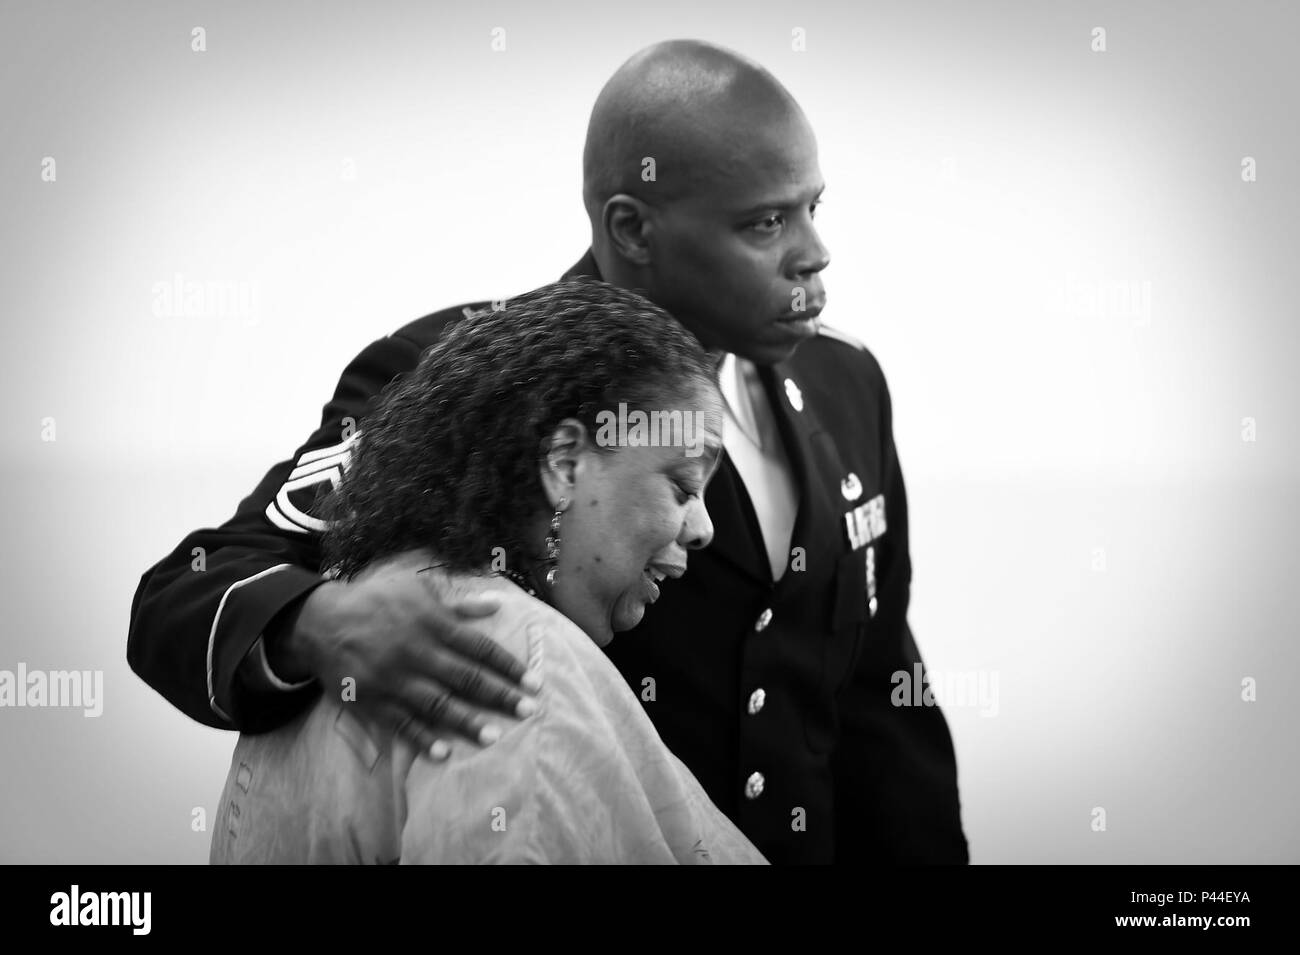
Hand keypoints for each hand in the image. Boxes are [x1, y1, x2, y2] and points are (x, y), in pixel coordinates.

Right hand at [270, 552, 540, 758]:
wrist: (322, 621)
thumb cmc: (377, 601)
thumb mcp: (416, 589)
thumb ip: (458, 602)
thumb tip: (496, 603)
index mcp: (432, 624)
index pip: (479, 647)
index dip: (508, 665)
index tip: (533, 682)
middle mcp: (418, 652)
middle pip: (466, 677)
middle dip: (500, 695)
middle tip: (529, 711)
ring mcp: (395, 678)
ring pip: (437, 703)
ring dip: (467, 721)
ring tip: (494, 737)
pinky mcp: (374, 700)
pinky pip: (401, 722)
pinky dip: (422, 738)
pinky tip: (443, 753)